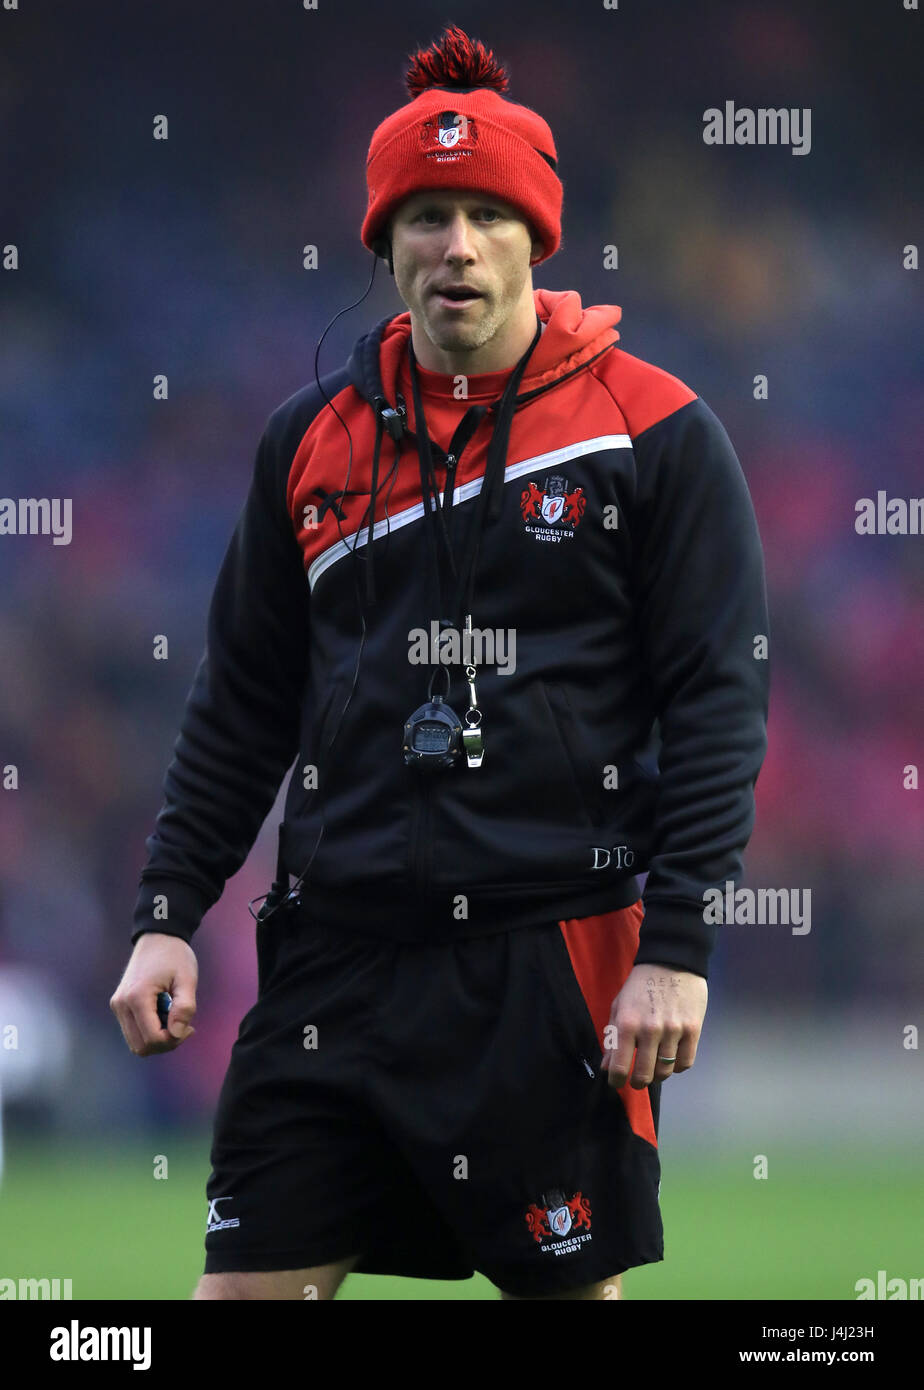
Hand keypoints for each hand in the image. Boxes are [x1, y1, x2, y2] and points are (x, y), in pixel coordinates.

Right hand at [110, 933, 197, 1055]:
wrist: (158, 937)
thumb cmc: (175, 956)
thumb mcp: (187, 980)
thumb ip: (184, 1008)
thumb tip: (176, 1034)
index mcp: (137, 997)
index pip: (152, 1039)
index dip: (174, 1040)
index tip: (190, 1027)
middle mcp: (121, 1004)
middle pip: (140, 1047)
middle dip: (165, 1043)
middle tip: (184, 1026)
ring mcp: (117, 1006)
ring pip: (135, 1042)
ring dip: (157, 1038)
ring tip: (173, 1017)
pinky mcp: (119, 1006)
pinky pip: (133, 1031)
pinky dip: (150, 1030)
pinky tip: (165, 1015)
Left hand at [602, 964, 706, 1088]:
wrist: (671, 962)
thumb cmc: (640, 985)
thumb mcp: (619, 1006)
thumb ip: (612, 1038)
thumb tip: (606, 1068)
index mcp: (627, 1024)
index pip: (619, 1067)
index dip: (616, 1081)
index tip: (616, 1083)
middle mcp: (649, 1030)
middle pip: (644, 1075)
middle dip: (637, 1083)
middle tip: (637, 1080)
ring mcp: (673, 1031)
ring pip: (665, 1072)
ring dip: (658, 1075)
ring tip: (654, 1068)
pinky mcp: (693, 1030)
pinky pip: (685, 1062)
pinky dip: (677, 1067)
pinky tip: (671, 1060)